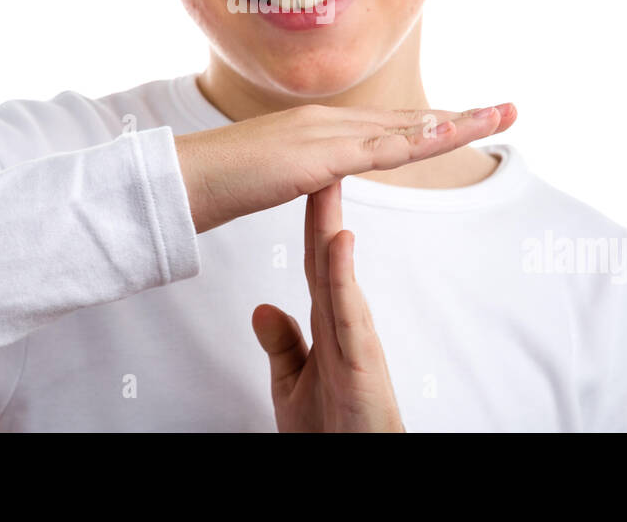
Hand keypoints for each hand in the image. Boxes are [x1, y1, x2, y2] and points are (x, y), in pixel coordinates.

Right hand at [176, 102, 514, 232]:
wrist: (184, 179)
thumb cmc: (220, 182)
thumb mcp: (273, 175)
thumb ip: (301, 171)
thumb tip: (317, 174)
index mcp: (321, 128)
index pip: (390, 127)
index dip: (433, 122)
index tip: (471, 120)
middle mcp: (330, 121)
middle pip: (409, 119)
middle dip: (461, 116)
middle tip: (510, 110)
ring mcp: (325, 134)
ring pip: (405, 129)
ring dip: (457, 122)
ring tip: (502, 116)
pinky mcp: (318, 156)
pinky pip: (380, 151)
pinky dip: (419, 142)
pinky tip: (450, 136)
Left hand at [251, 179, 404, 431]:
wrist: (357, 470)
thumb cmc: (332, 433)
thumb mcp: (292, 384)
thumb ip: (282, 346)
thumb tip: (263, 308)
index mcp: (329, 323)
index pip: (316, 259)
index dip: (308, 219)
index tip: (301, 176)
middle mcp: (346, 322)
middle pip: (329, 254)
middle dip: (322, 205)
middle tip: (318, 155)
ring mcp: (356, 339)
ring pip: (341, 273)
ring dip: (333, 226)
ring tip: (327, 181)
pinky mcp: (363, 361)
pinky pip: (349, 311)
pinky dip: (342, 274)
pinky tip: (340, 241)